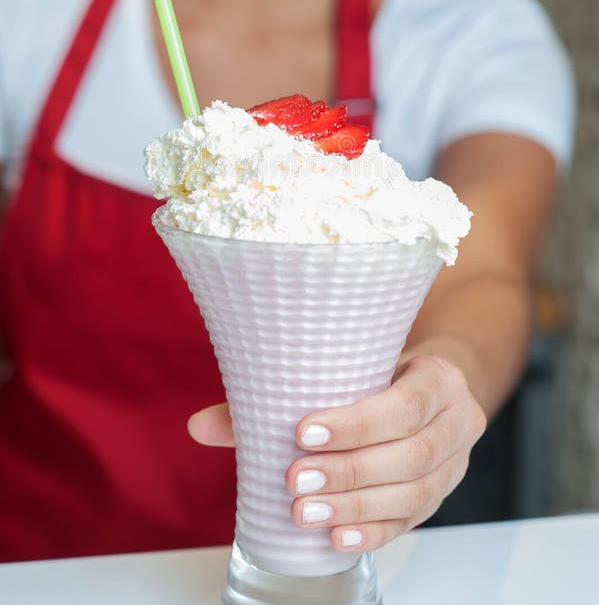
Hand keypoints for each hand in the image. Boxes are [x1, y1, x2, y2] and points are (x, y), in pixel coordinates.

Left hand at [188, 353, 485, 552]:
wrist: (430, 384)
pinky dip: (372, 533)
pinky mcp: (440, 497)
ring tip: (304, 513)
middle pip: (409, 455)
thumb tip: (200, 426)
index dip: (358, 422)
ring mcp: (454, 465)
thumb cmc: (382, 370)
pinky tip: (335, 539)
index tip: (302, 432)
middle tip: (295, 480)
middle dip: (349, 471)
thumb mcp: (345, 363)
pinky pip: (411, 523)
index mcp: (439, 378)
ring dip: (355, 507)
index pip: (407, 402)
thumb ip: (277, 390)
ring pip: (413, 494)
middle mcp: (457, 422)